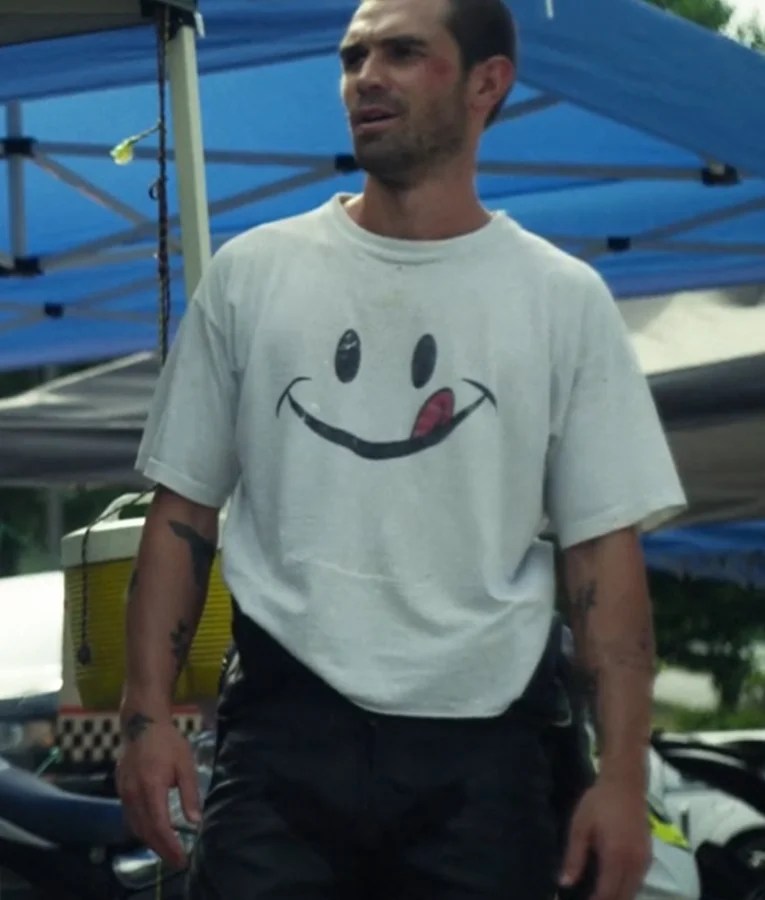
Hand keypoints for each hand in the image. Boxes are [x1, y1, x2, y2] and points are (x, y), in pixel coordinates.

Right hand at [116, 714, 201, 867]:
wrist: (141, 723)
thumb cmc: (168, 741)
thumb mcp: (185, 764)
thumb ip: (190, 793)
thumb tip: (195, 820)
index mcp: (151, 787)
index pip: (159, 826)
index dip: (170, 845)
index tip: (182, 858)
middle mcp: (133, 795)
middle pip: (145, 832)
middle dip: (161, 849)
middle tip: (178, 860)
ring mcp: (123, 793)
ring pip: (135, 827)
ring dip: (150, 842)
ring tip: (168, 850)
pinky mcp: (120, 790)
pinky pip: (129, 817)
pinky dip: (141, 830)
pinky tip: (153, 832)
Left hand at [560, 780, 650, 899]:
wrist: (625, 784)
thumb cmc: (598, 802)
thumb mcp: (580, 827)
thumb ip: (573, 857)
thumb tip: (564, 883)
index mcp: (615, 857)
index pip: (607, 894)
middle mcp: (634, 863)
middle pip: (623, 897)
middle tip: (590, 899)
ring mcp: (644, 860)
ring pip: (633, 891)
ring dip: (618, 896)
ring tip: (598, 894)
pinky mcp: (648, 855)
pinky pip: (638, 881)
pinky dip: (627, 888)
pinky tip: (613, 884)